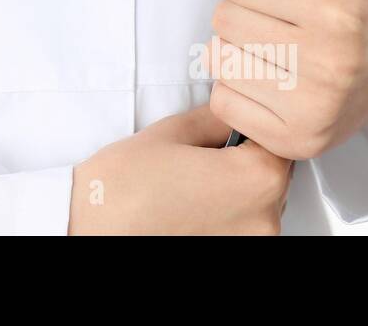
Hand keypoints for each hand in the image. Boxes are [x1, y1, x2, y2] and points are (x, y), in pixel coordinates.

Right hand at [68, 106, 291, 234]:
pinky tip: (190, 206)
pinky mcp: (232, 256)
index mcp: (256, 179)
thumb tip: (233, 112)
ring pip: (257, 203)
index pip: (279, 140)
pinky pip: (239, 227)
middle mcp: (264, 220)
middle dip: (243, 159)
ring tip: (190, 182)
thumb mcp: (171, 131)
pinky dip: (222, 216)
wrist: (88, 231)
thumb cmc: (121, 189)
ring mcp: (249, 245)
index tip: (231, 124)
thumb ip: (216, 117)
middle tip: (202, 153)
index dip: (251, 127)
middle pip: (271, 175)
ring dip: (233, 190)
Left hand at [208, 0, 367, 160]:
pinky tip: (268, 78)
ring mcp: (312, 109)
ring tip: (272, 46)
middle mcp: (328, 65)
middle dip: (242, 11)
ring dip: (236, 48)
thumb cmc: (364, 3)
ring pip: (219, 59)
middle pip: (224, 19)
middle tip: (278, 18)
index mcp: (339, 14)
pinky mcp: (294, 141)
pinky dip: (236, 87)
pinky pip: (222, 102)